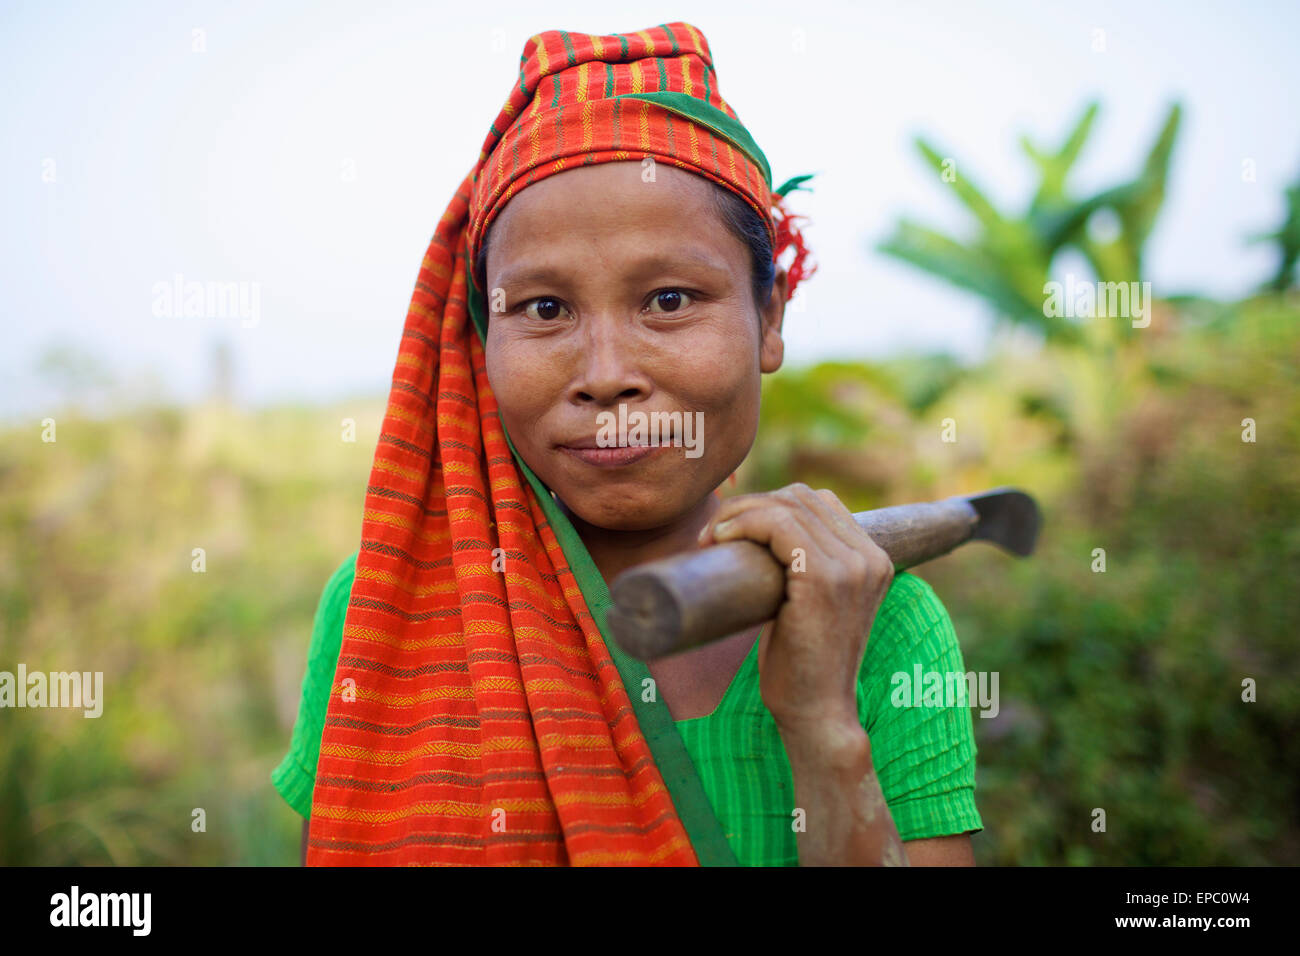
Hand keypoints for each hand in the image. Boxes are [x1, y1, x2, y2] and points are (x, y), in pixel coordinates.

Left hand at [698, 483, 894, 734]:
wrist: (816, 714)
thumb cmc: (801, 664)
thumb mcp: (811, 604)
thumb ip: (805, 567)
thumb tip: (756, 533)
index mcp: (873, 558)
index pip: (817, 501)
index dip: (768, 506)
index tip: (731, 533)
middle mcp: (870, 556)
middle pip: (800, 497)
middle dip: (749, 506)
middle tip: (713, 536)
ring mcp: (852, 566)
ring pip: (787, 506)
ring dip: (739, 513)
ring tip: (710, 539)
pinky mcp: (825, 578)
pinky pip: (779, 524)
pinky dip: (744, 522)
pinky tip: (721, 539)